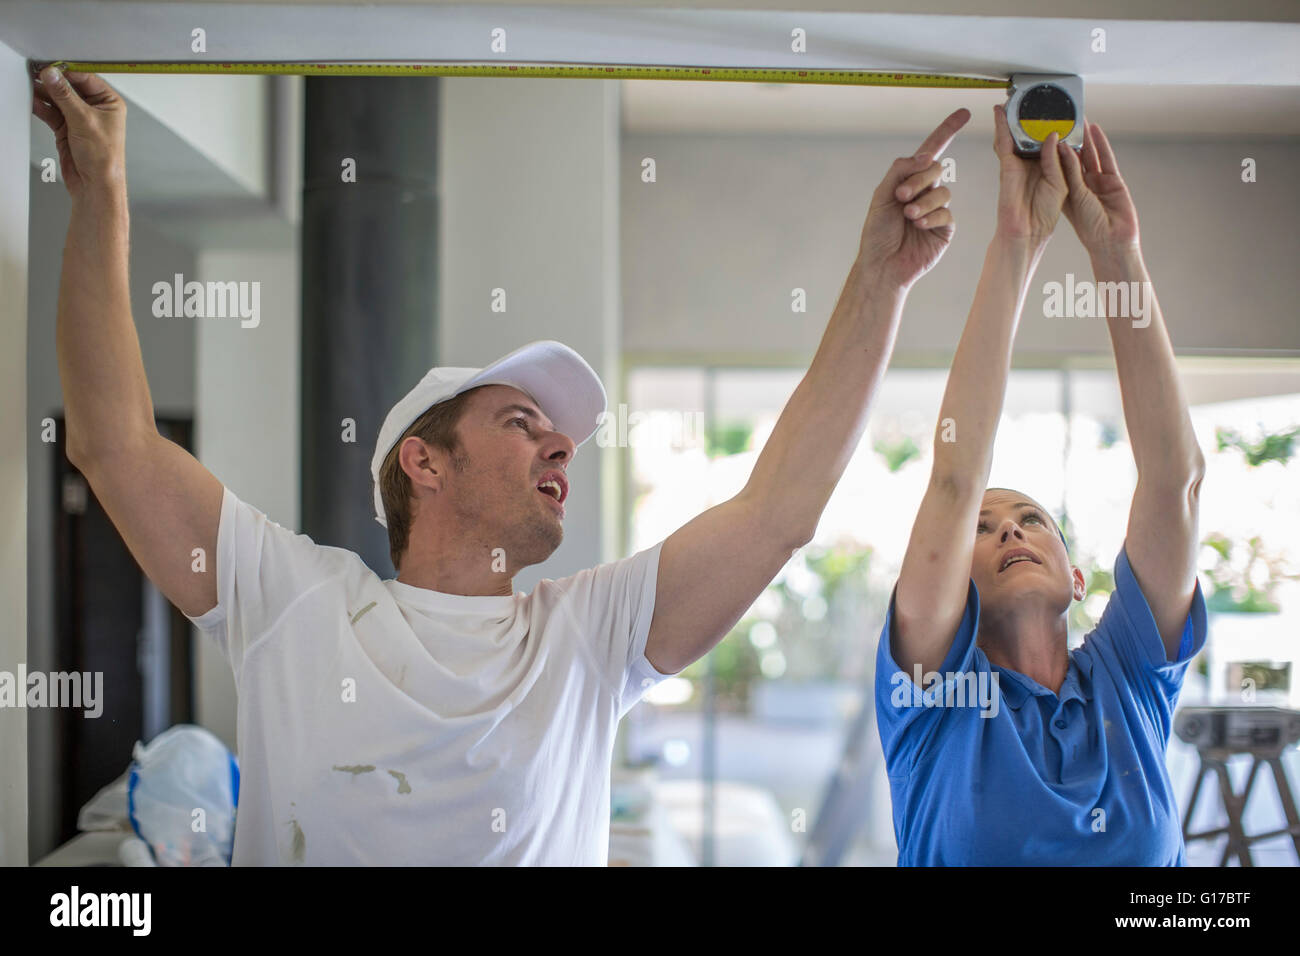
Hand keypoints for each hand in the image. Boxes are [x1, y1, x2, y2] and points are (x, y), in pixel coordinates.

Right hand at [30, 65, 127, 198]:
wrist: (95, 185)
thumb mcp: (84, 120)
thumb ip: (65, 96)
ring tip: (29, 85)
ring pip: (58, 99)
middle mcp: (95, 109)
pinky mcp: (66, 128)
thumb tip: (53, 75)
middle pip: (69, 87)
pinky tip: (32, 100)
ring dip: (44, 93)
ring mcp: (79, 119)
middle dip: (52, 82)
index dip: (66, 71)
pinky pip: (51, 112)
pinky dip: (41, 106)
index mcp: (109, 103)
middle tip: (35, 73)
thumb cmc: (104, 159)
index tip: (49, 66)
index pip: (86, 78)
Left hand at [858, 108, 969, 289]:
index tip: (963, 113)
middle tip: (901, 196)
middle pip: (936, 169)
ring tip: (908, 216)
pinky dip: (931, 217)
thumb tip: (925, 156)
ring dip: (924, 202)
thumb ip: (900, 170)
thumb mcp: (881, 196)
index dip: (947, 131)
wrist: (882, 265)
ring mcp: (936, 209)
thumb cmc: (877, 234)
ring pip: (943, 192)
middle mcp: (925, 192)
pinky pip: (946, 213)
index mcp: (909, 181)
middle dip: (919, 179)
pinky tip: (918, 226)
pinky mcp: (944, 228)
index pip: (931, 151)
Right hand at [992, 103, 1067, 245]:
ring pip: (1016, 135)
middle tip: (1034, 98)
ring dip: (1014, 118)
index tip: (1060, 108)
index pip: (1052, 140)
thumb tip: (1052, 136)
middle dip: (1032, 117)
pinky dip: (1001, 127)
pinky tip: (1000, 113)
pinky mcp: (1007, 167)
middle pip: (1032, 134)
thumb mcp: (1062, 182)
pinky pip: (1004, 143)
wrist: (1028, 232)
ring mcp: (1019, 164)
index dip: (1055, 125)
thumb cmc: (1044, 214)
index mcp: (1050, 167)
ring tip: (1015, 99)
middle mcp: (1033, 163)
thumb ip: (1057, 159)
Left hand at [1057, 119, 1139, 254]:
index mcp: (1066, 192)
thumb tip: (1059, 146)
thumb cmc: (1090, 225)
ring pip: (1089, 154)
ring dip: (1084, 137)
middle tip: (1061, 120)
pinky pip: (1106, 158)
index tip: (1042, 135)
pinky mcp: (1113, 180)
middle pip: (1073, 158)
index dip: (1050, 151)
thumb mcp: (1074, 195)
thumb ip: (1069, 171)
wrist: (1113, 239)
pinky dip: (1100, 144)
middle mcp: (1081, 185)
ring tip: (1078, 119)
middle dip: (1068, 139)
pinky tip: (1095, 129)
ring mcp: (1097, 182)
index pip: (1056, 167)